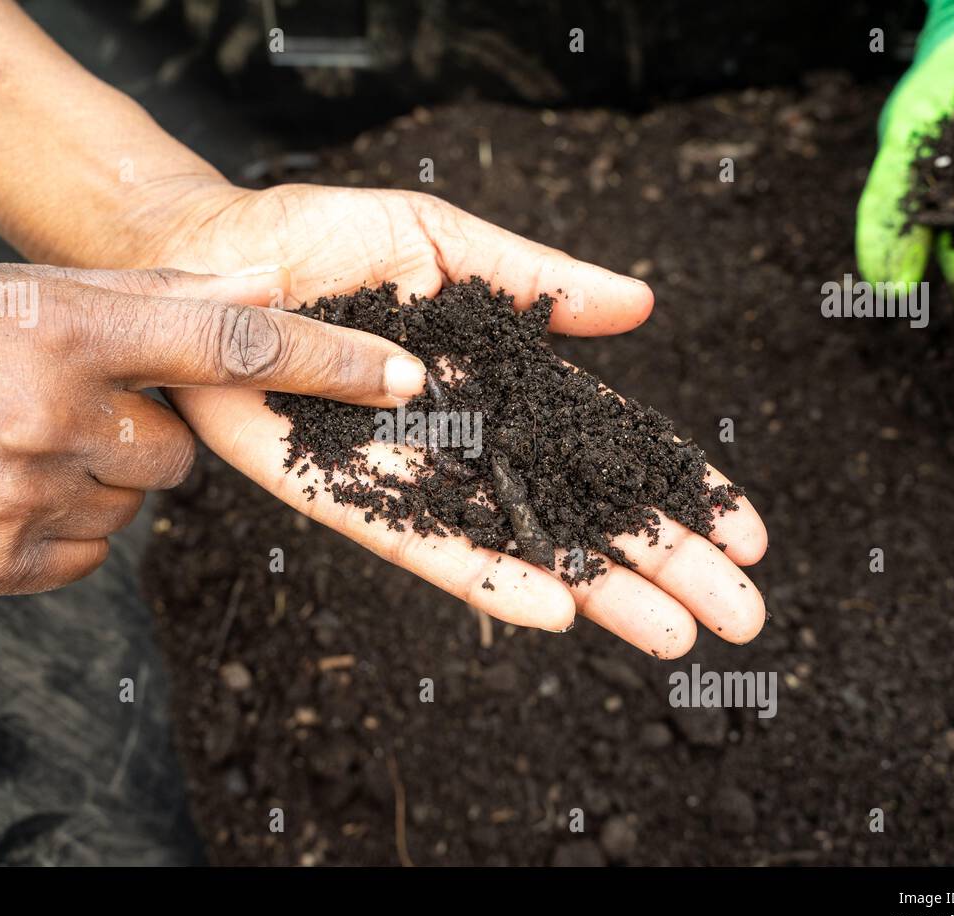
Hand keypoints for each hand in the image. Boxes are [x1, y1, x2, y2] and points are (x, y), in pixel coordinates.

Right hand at [0, 262, 426, 593]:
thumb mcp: (25, 287)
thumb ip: (152, 294)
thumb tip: (262, 290)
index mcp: (64, 331)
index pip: (231, 342)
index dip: (326, 361)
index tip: (400, 377)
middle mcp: (49, 416)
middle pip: (179, 454)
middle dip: (141, 435)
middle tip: (67, 407)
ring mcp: (21, 501)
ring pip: (135, 507)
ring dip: (99, 482)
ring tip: (20, 445)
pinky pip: (89, 554)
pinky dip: (64, 527)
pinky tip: (4, 488)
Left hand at [116, 182, 767, 656]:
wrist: (208, 259)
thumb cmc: (318, 239)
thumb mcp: (441, 241)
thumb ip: (533, 281)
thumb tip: (640, 306)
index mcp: (502, 380)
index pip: (610, 445)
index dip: (675, 489)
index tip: (746, 535)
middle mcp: (469, 439)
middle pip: (583, 510)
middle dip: (662, 562)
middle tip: (739, 618)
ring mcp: (413, 474)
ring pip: (520, 542)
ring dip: (597, 591)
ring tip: (672, 637)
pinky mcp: (346, 497)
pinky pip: (424, 545)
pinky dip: (487, 577)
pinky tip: (554, 611)